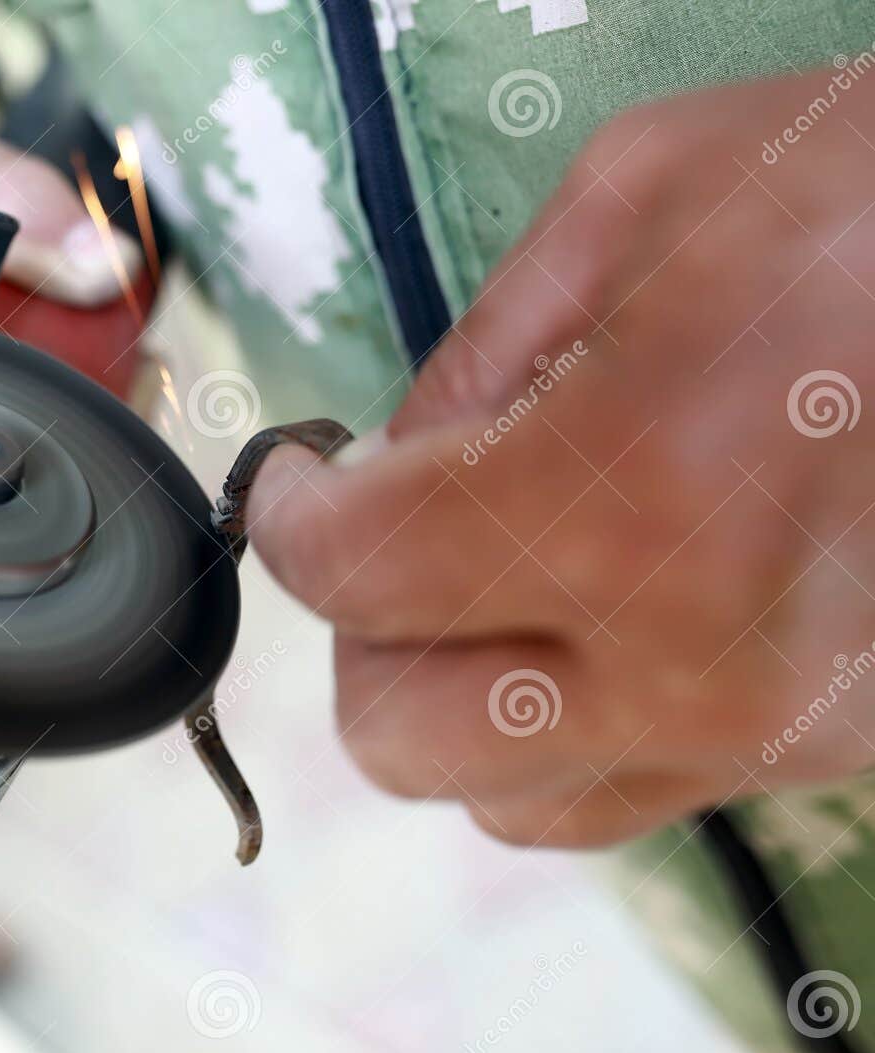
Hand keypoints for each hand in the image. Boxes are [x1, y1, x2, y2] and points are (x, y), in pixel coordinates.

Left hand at [248, 68, 874, 846]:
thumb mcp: (648, 195)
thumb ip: (479, 352)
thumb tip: (384, 463)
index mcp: (642, 489)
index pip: (359, 575)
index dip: (288, 523)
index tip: (294, 487)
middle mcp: (703, 653)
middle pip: (401, 735)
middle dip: (365, 633)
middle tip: (395, 537)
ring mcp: (774, 730)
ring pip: (504, 801)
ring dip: (460, 702)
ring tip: (501, 588)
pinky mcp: (829, 757)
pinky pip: (625, 799)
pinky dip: (568, 734)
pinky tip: (600, 628)